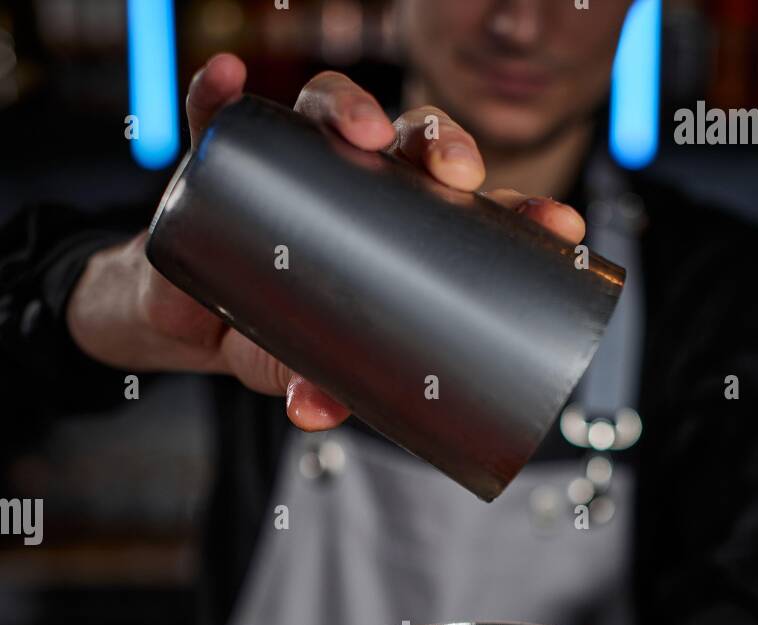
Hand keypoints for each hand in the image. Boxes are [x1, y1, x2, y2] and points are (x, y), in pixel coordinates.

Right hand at [67, 55, 584, 426]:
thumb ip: (322, 385)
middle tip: (455, 173)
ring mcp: (293, 162)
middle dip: (441, 142)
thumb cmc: (278, 333)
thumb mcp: (311, 366)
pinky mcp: (226, 157)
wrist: (197, 321)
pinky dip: (217, 94)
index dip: (519, 210)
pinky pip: (217, 115)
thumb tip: (315, 409)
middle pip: (411, 140)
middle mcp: (357, 181)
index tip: (559, 227)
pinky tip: (226, 81)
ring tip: (361, 131)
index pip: (471, 209)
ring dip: (348, 105)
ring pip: (330, 109)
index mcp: (404, 228)